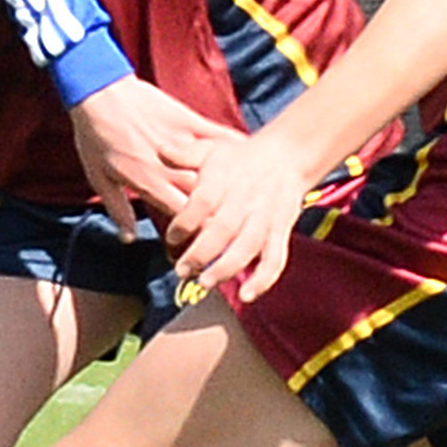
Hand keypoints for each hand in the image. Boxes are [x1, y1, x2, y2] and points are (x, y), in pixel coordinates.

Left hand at [68, 77, 234, 235]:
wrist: (98, 92)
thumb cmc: (95, 137)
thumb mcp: (100, 178)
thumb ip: (119, 210)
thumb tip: (129, 239)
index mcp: (148, 183)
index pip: (183, 218)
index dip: (197, 232)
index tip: (207, 240)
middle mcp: (169, 167)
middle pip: (205, 199)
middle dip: (219, 214)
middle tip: (232, 223)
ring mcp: (182, 142)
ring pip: (216, 172)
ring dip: (231, 185)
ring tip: (247, 196)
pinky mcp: (189, 120)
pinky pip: (219, 136)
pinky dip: (236, 146)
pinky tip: (249, 157)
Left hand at [164, 125, 315, 298]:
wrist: (286, 156)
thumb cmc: (239, 157)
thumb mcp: (210, 149)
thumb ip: (184, 154)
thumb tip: (160, 151)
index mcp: (224, 182)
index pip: (201, 203)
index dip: (184, 222)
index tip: (171, 237)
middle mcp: (245, 202)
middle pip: (223, 229)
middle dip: (201, 253)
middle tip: (182, 271)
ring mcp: (265, 218)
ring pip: (247, 247)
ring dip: (227, 268)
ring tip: (207, 283)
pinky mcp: (280, 231)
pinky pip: (275, 258)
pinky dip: (263, 279)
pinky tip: (247, 296)